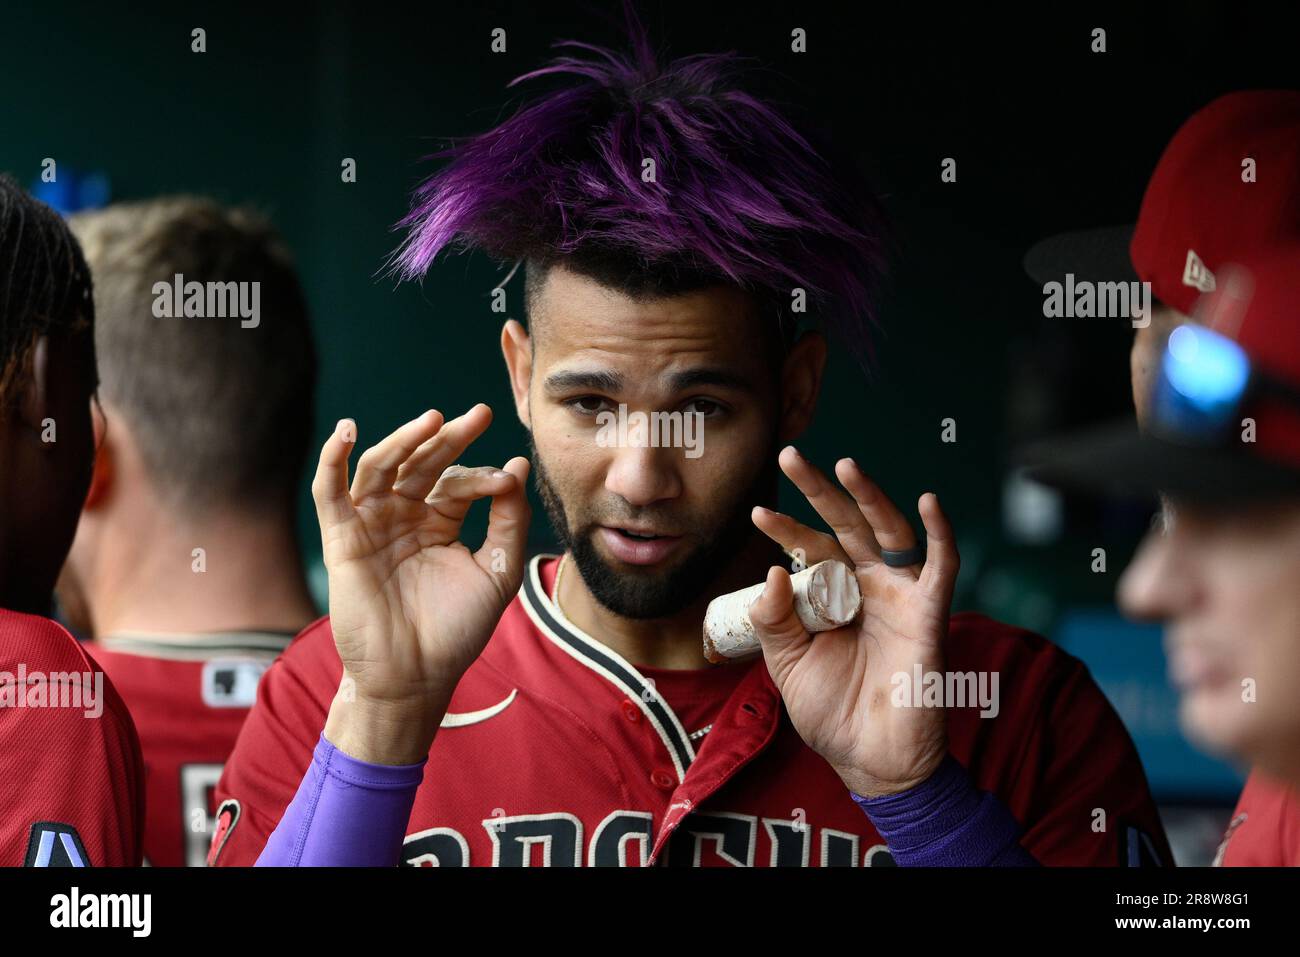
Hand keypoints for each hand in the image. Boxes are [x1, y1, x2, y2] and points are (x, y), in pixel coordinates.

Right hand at [314, 404, 530, 762]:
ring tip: (433, 419)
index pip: (460, 482)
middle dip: (450, 438)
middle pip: (423, 464)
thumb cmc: (457, 630)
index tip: (508, 480)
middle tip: (479, 415)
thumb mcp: (497, 572)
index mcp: (440, 522)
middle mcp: (404, 516)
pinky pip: (330, 492)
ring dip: (404, 440)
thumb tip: (516, 465)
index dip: (484, 477)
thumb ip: (508, 521)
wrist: (416, 676)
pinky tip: (347, 431)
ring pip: (382, 467)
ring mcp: (372, 524)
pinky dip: (333, 459)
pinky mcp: (343, 539)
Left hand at [747, 447, 957, 797]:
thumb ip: (775, 622)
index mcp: (833, 597)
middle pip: (845, 526)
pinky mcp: (928, 615)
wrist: (869, 760)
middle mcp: (866, 587)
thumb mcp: (787, 666)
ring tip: (844, 466)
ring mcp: (898, 596)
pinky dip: (940, 533)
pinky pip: (941, 567)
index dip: (786, 529)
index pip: (810, 550)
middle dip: (820, 491)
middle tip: (789, 455)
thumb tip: (771, 572)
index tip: (755, 513)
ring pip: (889, 533)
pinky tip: (928, 501)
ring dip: (870, 497)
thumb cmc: (831, 713)